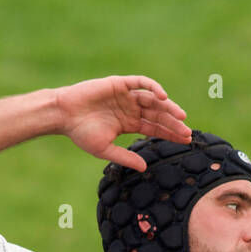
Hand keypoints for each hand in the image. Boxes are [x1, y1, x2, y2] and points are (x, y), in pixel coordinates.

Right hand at [54, 75, 191, 169]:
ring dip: (168, 107)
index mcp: (129, 123)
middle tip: (187, 132)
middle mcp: (130, 108)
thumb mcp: (105, 149)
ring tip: (181, 116)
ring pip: (153, 100)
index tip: (185, 140)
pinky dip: (153, 87)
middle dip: (173, 123)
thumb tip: (145, 168)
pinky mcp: (120, 83)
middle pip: (157, 115)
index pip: (154, 128)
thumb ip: (125, 157)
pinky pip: (140, 83)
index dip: (170, 133)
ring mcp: (126, 95)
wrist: (63, 114)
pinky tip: (163, 97)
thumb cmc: (80, 133)